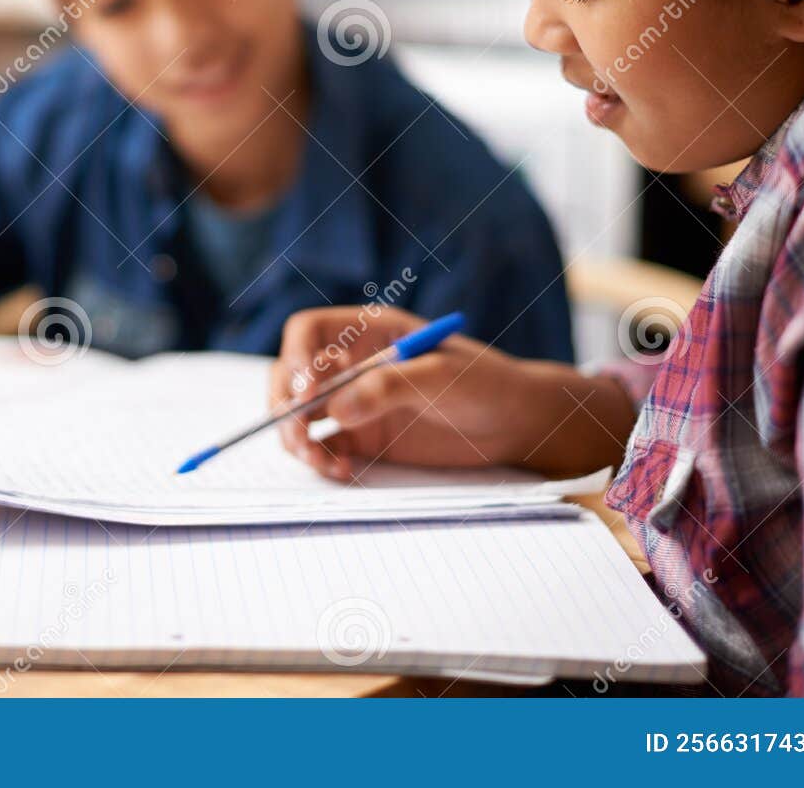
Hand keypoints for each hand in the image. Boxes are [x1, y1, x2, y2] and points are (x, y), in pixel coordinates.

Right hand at [269, 306, 636, 480]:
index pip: (308, 333)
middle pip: (292, 376)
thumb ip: (387, 389)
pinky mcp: (364, 437)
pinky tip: (341, 470)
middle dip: (286, 405)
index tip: (306, 391)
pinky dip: (321, 460)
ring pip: (300, 415)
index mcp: (369, 333)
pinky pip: (324, 446)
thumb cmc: (485, 384)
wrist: (517, 424)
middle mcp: (353, 365)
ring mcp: (355, 402)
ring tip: (319, 460)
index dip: (297, 358)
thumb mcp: (439, 378)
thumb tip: (336, 410)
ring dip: (297, 438)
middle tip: (299, 434)